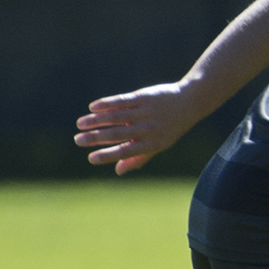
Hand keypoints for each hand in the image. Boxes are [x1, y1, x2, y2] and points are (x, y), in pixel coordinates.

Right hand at [74, 82, 206, 174]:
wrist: (190, 101)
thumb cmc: (171, 126)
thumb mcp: (161, 144)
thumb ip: (139, 157)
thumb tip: (118, 171)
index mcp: (154, 143)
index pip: (127, 151)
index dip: (108, 155)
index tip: (91, 158)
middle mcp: (150, 128)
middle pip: (118, 134)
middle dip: (96, 138)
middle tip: (78, 140)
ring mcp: (147, 111)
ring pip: (117, 116)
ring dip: (96, 120)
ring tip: (81, 124)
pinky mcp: (144, 97)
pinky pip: (122, 101)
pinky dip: (106, 104)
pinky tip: (93, 107)